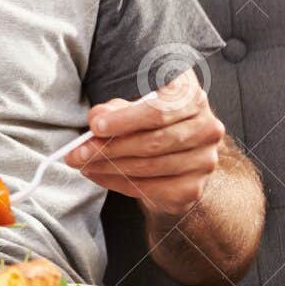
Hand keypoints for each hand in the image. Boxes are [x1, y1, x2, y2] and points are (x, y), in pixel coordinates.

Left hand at [66, 68, 224, 216]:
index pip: (159, 110)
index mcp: (192, 96)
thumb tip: (96, 119)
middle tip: (77, 153)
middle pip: (153, 142)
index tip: (95, 126)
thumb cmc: (150, 122)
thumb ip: (115, 110)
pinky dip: (119, 183)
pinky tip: (100, 176)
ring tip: (83, 164)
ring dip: (109, 167)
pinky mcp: (194, 188)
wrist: (177, 153)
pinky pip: (150, 189)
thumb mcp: (132, 107)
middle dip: (109, 149)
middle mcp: (207, 128)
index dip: (125, 120)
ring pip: (149, 167)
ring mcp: (204, 161)